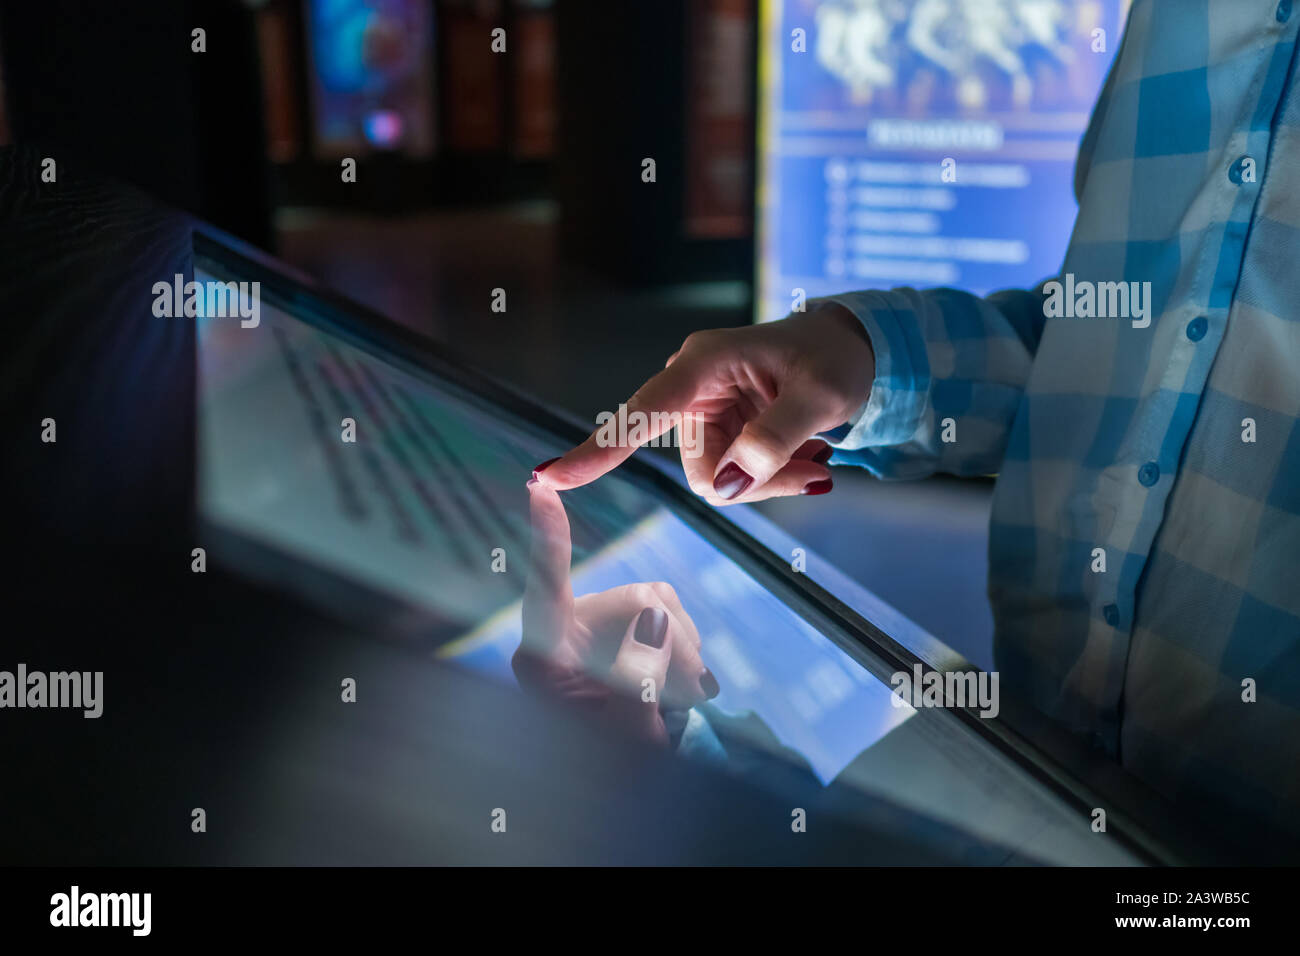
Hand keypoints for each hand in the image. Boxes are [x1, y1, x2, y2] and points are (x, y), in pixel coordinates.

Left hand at [513, 478, 718, 745]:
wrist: (629, 784)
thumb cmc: (614, 762)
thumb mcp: (629, 731)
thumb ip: (640, 678)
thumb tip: (657, 616)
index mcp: (545, 658)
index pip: (545, 591)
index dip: (546, 541)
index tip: (540, 488)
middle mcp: (564, 629)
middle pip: (633, 600)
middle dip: (672, 645)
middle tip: (688, 695)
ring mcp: (595, 621)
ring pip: (657, 601)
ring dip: (683, 649)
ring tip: (681, 698)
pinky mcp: (626, 620)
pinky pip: (670, 608)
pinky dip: (686, 644)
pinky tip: (683, 682)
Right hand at [534, 303, 873, 503]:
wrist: (850, 353)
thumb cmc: (835, 360)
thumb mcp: (822, 396)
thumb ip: (775, 439)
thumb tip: (729, 485)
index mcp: (703, 364)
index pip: (641, 413)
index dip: (596, 449)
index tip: (547, 476)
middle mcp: (691, 388)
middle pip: (704, 471)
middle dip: (759, 482)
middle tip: (815, 470)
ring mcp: (701, 413)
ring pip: (720, 483)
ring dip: (770, 482)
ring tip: (814, 455)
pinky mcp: (714, 431)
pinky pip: (733, 479)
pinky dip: (771, 478)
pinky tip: (804, 453)